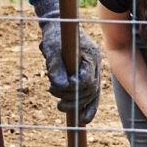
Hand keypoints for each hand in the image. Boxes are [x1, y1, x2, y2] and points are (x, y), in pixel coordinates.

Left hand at [31, 0, 100, 124]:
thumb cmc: (54, 35)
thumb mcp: (51, 48)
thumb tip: (59, 86)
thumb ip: (55, 66)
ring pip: (91, 94)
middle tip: (54, 95)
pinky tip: (83, 119)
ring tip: (59, 105)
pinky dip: (88, 107)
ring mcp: (94, 70)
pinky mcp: (89, 76)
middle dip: (72, 97)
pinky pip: (92, 95)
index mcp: (91, 54)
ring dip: (76, 103)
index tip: (58, 87)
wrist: (58, 27)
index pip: (87, 78)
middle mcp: (96, 64)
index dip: (75, 87)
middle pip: (90, 89)